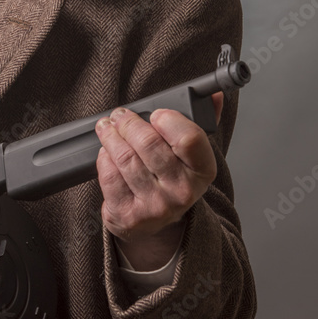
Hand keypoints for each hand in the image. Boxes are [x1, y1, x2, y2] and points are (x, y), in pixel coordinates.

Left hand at [94, 93, 222, 270]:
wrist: (157, 223)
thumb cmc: (173, 177)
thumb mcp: (192, 153)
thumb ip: (201, 120)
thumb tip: (214, 95)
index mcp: (203, 171)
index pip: (188, 137)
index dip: (168, 120)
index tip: (156, 113)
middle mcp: (182, 192)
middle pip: (149, 144)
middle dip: (129, 123)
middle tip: (120, 115)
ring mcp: (154, 206)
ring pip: (125, 158)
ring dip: (111, 136)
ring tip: (107, 127)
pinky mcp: (128, 215)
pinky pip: (109, 176)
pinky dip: (104, 159)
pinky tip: (106, 152)